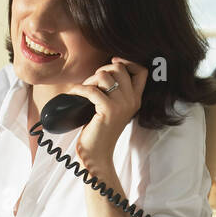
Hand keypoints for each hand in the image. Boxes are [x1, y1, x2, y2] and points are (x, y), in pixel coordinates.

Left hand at [68, 57, 146, 173]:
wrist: (96, 155)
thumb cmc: (100, 131)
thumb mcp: (113, 108)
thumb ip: (115, 92)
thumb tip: (104, 70)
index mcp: (135, 100)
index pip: (142, 71)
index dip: (128, 62)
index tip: (113, 63)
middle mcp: (132, 101)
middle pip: (120, 68)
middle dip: (102, 70)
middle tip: (92, 83)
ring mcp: (121, 105)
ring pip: (105, 76)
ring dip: (90, 79)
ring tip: (84, 90)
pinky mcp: (108, 110)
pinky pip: (92, 90)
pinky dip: (79, 89)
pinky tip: (73, 93)